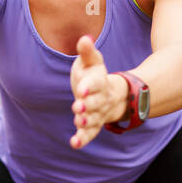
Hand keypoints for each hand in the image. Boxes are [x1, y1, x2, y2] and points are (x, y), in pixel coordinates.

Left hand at [68, 35, 127, 149]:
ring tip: (79, 123)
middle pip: (96, 103)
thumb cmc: (93, 75)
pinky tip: (74, 143)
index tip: (81, 89)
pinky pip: (89, 134)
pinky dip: (82, 139)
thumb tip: (85, 39)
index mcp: (99, 82)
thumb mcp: (91, 62)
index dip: (89, 87)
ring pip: (93, 119)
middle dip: (87, 105)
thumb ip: (87, 52)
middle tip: (78, 107)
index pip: (96, 84)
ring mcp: (97, 114)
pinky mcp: (92, 126)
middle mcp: (100, 99)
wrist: (107, 93)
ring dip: (86, 122)